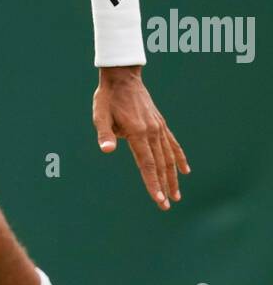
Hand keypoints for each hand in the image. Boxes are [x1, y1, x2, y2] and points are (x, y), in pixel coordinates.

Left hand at [92, 66, 189, 209]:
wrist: (123, 77)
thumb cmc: (108, 98)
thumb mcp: (100, 115)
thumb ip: (104, 134)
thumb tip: (107, 150)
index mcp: (137, 132)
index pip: (147, 164)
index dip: (153, 183)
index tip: (158, 200)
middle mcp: (152, 132)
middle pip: (160, 165)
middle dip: (164, 187)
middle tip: (167, 206)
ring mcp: (158, 128)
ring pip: (169, 157)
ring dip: (173, 177)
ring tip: (176, 195)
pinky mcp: (160, 124)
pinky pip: (173, 144)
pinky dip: (179, 158)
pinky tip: (185, 170)